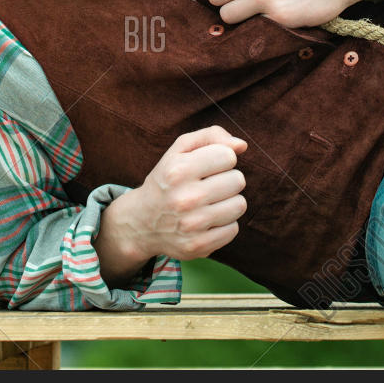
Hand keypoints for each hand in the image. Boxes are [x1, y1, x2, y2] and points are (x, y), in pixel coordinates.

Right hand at [115, 126, 248, 261]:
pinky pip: (233, 229)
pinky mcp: (198, 246)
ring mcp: (192, 225)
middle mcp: (185, 198)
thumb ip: (211, 136)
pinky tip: (207, 220)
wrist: (141, 222)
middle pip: (238, 180)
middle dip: (227, 179)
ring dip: (228, 202)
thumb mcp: (179, 150)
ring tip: (210, 202)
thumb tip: (242, 145)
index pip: (228, 156)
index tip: (208, 166)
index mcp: (178, 170)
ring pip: (239, 205)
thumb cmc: (167, 179)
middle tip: (209, 185)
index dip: (221, 158)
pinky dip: (223, 223)